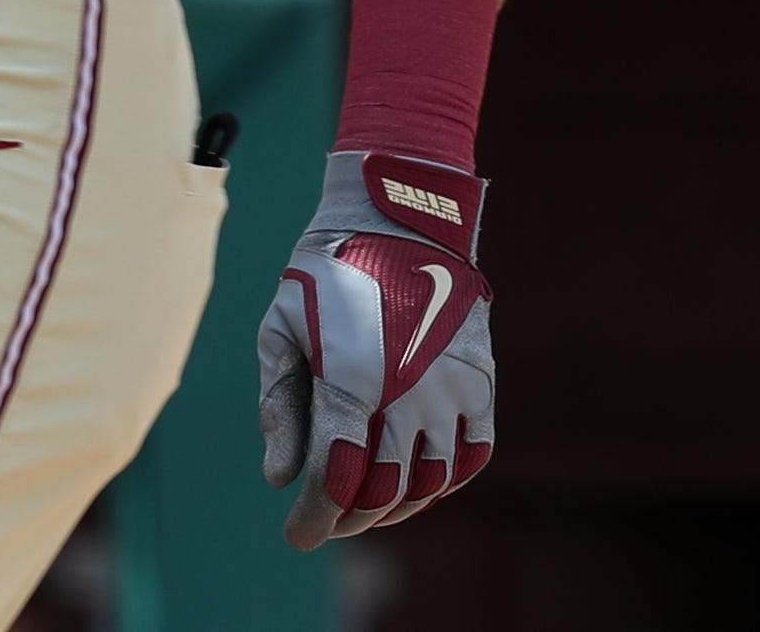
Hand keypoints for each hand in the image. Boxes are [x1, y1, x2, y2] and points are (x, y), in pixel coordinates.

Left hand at [258, 150, 496, 543]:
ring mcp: (451, 392)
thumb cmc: (324, 272)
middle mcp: (408, 394)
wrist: (398, 223)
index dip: (315, 517)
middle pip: (384, 489)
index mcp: (351, 381)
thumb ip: (280, 404)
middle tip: (325, 524)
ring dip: (397, 507)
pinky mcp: (480, 386)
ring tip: (365, 507)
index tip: (297, 537)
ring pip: (429, 481)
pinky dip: (443, 482)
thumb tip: (281, 478)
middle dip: (350, 518)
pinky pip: (471, 456)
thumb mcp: (280, 327)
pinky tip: (416, 483)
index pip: (335, 475)